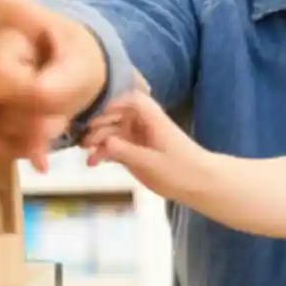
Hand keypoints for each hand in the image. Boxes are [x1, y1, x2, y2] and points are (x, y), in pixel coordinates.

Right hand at [0, 0, 107, 170]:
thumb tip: (31, 120)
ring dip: (26, 134)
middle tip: (61, 114)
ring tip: (52, 122)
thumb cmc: (74, 62)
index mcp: (15, 25)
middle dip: (33, 112)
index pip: (2, 13)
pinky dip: (13, 148)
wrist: (66, 78)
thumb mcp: (83, 71)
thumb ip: (60, 90)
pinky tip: (34, 146)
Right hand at [82, 91, 212, 201]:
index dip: (114, 104)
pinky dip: (104, 153)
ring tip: (85, 153)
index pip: (133, 100)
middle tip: (84, 140)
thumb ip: (126, 152)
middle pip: (118, 115)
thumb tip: (103, 142)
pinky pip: (116, 147)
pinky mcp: (136, 152)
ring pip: (113, 132)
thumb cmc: (180, 170)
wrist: (200, 184)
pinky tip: (92, 163)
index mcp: (153, 119)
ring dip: (98, 140)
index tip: (96, 115)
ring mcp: (139, 138)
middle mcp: (144, 125)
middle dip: (99, 125)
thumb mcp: (151, 163)